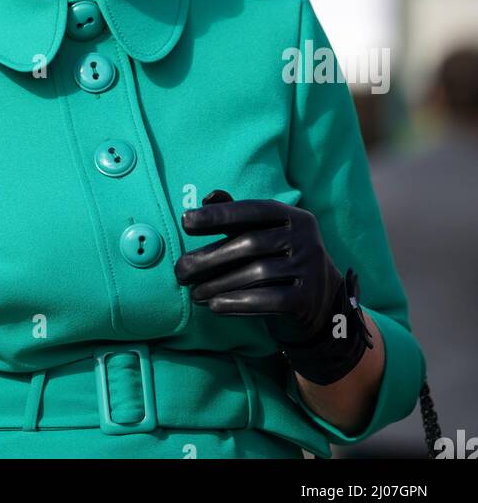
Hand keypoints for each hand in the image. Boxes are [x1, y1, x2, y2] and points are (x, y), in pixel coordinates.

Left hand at [174, 189, 373, 385]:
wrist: (321, 302)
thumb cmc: (280, 260)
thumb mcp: (264, 233)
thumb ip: (237, 215)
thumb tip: (208, 197)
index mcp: (293, 216)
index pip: (252, 210)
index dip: (219, 214)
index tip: (185, 221)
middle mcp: (305, 238)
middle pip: (250, 244)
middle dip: (210, 257)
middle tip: (180, 270)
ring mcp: (309, 268)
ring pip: (257, 273)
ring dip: (218, 284)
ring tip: (193, 293)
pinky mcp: (308, 299)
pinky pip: (269, 300)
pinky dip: (238, 303)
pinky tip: (214, 306)